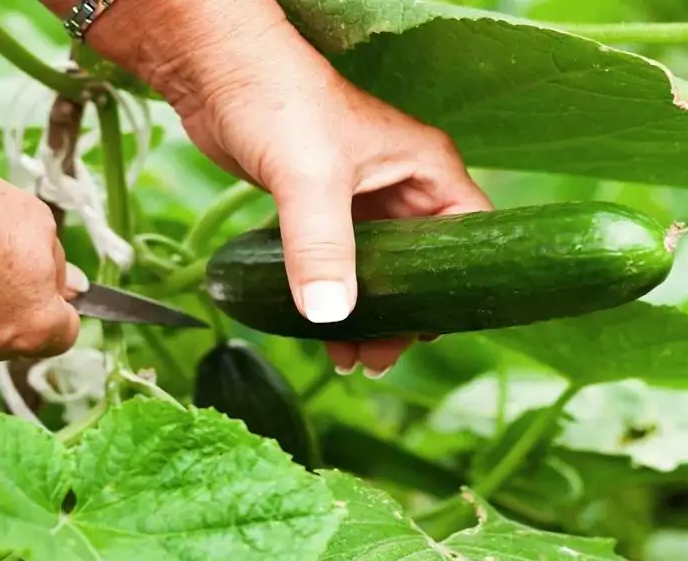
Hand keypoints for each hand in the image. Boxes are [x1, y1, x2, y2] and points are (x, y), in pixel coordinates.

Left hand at [164, 20, 492, 375]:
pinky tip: (320, 331)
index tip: (428, 332)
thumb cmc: (279, 102)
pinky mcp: (322, 207)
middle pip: (423, 265)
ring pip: (380, 271)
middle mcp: (403, 185)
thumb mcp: (309, 179)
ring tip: (349, 359)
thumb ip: (322, 247)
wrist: (217, 73)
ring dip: (367, 314)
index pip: (469, 234)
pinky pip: (340, 263)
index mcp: (426, 169)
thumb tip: (332, 316)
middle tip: (377, 360)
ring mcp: (363, 198)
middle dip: (402, 314)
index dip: (459, 286)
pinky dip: (334, 296)